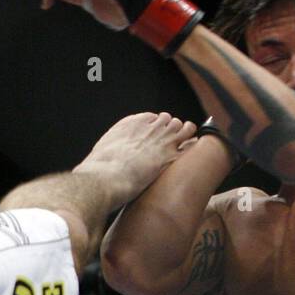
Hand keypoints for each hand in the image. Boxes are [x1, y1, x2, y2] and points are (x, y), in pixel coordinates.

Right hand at [76, 112, 196, 202]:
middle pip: (167, 120)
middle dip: (170, 128)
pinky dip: (192, 145)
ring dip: (184, 133)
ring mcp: (161, 140)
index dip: (154, 125)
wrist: (106, 176)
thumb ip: (110, 149)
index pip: (150, 117)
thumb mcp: (102, 151)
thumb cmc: (99, 168)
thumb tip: (103, 160)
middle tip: (171, 137)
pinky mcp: (170, 156)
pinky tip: (195, 146)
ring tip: (186, 137)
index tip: (154, 133)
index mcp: (130, 123)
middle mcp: (147, 128)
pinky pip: (189, 144)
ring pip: (181, 128)